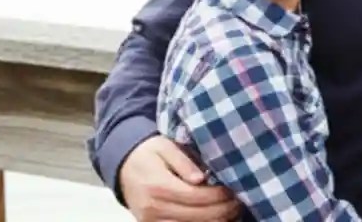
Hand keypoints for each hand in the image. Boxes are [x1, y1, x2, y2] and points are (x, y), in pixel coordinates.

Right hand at [120, 136, 241, 221]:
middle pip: (197, 216)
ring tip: (230, 211)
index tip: (233, 190)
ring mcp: (151, 221)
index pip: (196, 197)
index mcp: (158, 186)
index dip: (219, 196)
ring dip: (214, 221)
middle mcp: (153, 208)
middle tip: (238, 202)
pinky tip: (214, 217)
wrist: (123, 167)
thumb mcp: (165, 147)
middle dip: (222, 211)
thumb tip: (201, 178)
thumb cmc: (149, 153)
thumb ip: (183, 162)